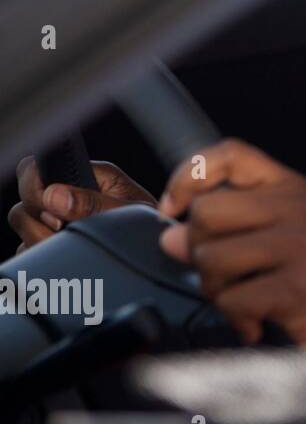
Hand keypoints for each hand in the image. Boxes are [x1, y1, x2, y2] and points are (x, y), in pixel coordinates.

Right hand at [9, 156, 156, 252]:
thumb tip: (53, 195)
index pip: (38, 168)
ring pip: (23, 223)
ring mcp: (59, 218)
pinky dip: (41, 253)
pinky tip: (63, 255)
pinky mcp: (55, 240)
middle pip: (26, 200)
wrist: (163, 250)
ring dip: (39, 237)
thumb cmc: (154, 226)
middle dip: (39, 219)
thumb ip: (93, 204)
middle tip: (64, 229)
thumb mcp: (131, 212)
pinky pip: (28, 246)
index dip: (35, 187)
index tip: (54, 211)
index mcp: (90, 175)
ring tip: (68, 244)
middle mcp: (70, 193)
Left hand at [157, 138, 305, 344]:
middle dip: (199, 252)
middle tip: (223, 278)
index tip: (176, 207)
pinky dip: (237, 320)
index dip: (190, 175)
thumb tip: (169, 237)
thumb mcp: (291, 240)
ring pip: (211, 258)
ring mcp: (299, 245)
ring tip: (244, 304)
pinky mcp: (297, 286)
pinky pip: (232, 299)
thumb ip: (234, 231)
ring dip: (217, 291)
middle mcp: (297, 208)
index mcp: (295, 190)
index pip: (231, 155)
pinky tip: (257, 325)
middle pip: (206, 212)